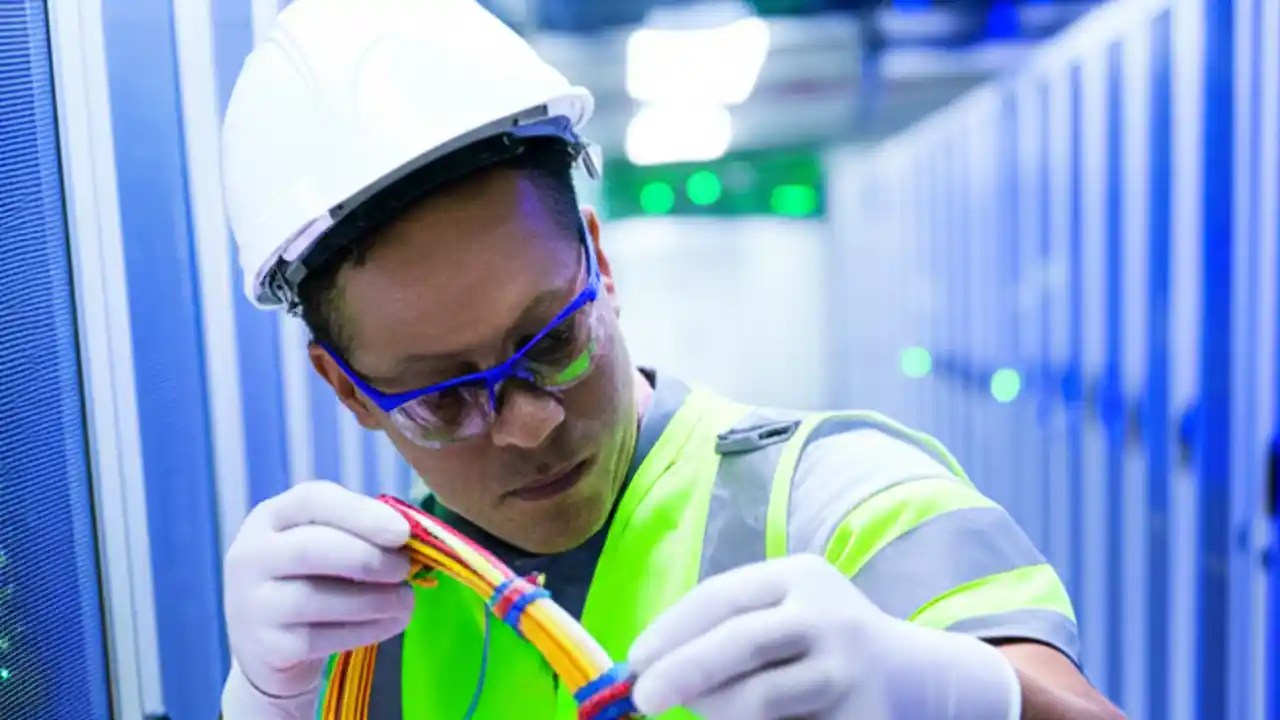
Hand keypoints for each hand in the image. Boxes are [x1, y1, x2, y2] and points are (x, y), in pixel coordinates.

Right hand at [220, 481, 413, 717]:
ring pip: (316, 598)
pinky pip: (321, 638)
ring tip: (404, 599)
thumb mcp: (326, 543)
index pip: (311, 500)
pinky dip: (366, 629)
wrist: (270, 645)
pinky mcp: (266, 647)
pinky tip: (391, 622)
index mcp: (270, 517)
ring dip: (374, 598)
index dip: (360, 513)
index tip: (402, 532)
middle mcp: (250, 556)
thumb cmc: (311, 578)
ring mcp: (252, 604)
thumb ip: (360, 532)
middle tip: (405, 569)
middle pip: (311, 548)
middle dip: (369, 558)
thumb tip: (411, 537)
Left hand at [626, 554, 1020, 719]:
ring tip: (705, 710)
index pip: (722, 596)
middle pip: (741, 642)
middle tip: (644, 696)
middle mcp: (829, 617)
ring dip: (717, 710)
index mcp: (801, 576)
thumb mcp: (785, 611)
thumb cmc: (822, 640)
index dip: (672, 629)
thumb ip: (729, 626)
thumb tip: (651, 665)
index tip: (637, 658)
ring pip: (760, 699)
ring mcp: (848, 671)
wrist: (917, 675)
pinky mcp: (860, 719)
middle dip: (684, 670)